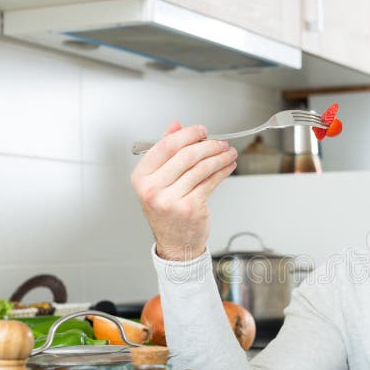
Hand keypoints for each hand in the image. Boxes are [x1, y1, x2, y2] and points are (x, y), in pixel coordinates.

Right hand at [131, 121, 237, 260]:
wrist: (175, 243)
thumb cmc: (166, 211)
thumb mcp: (158, 180)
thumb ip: (165, 151)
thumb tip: (175, 126)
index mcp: (142, 178)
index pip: (165, 146)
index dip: (187, 135)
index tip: (201, 130)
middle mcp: (153, 189)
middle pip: (186, 156)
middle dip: (207, 145)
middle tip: (219, 142)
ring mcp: (172, 200)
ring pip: (201, 168)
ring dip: (219, 157)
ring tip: (228, 153)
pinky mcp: (191, 207)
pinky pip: (211, 182)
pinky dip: (222, 171)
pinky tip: (227, 166)